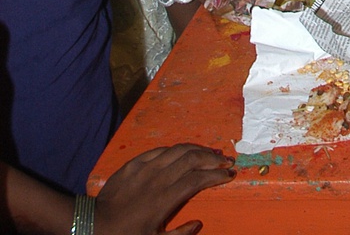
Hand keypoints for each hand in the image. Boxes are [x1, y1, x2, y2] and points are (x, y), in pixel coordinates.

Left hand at [93, 146, 232, 234]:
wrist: (93, 226)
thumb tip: (198, 223)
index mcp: (165, 198)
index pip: (198, 179)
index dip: (216, 175)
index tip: (229, 175)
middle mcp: (158, 177)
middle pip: (192, 158)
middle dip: (212, 158)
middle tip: (225, 161)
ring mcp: (145, 167)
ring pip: (178, 150)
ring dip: (197, 149)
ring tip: (210, 153)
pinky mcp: (134, 162)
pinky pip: (159, 150)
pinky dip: (176, 150)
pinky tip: (182, 153)